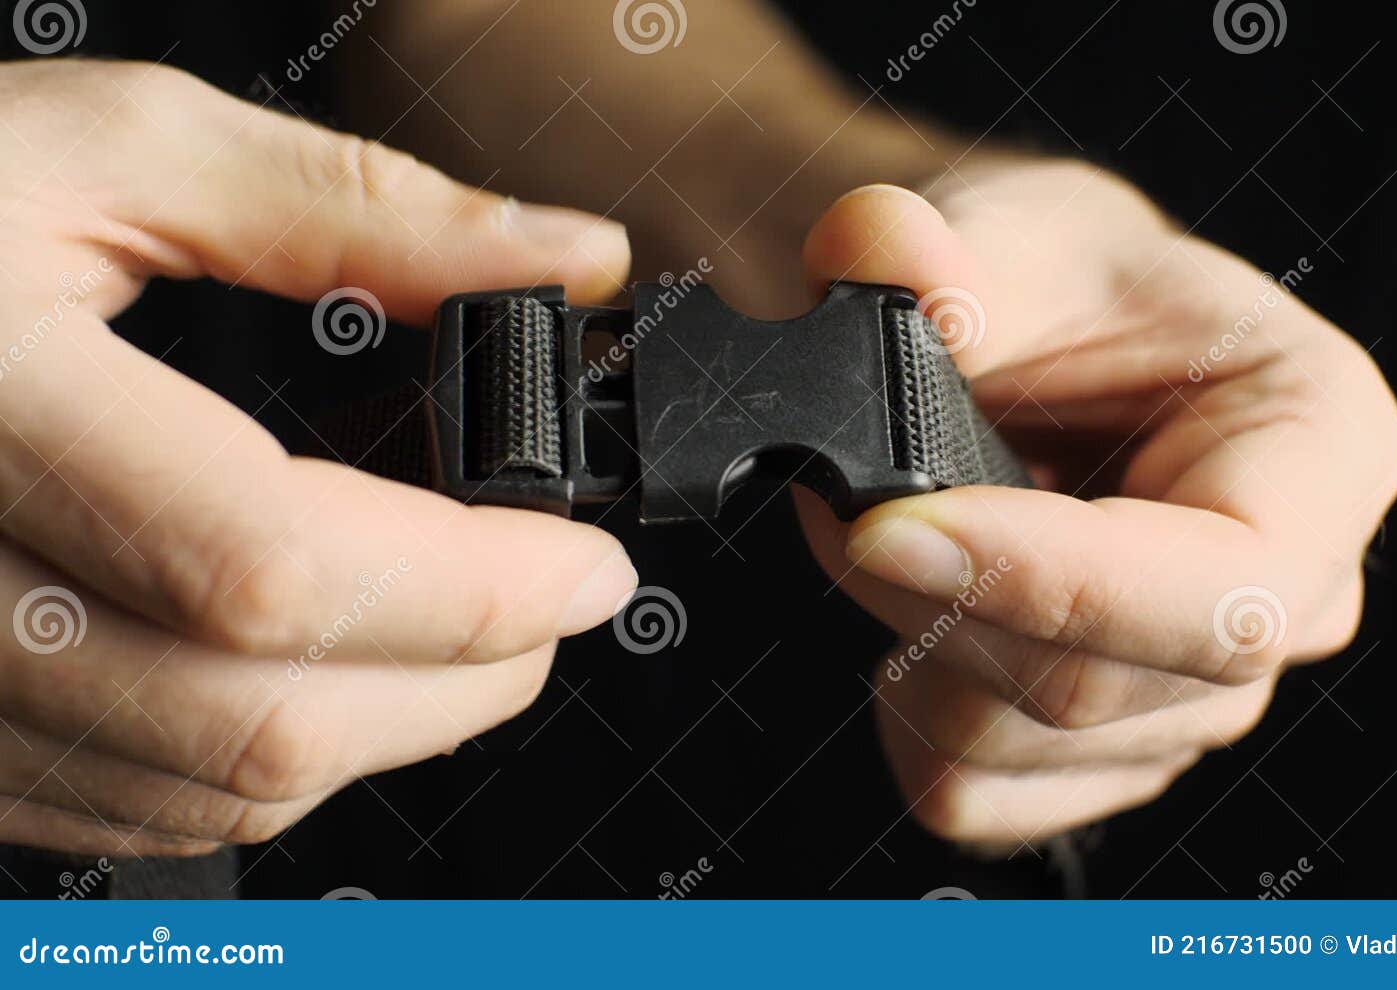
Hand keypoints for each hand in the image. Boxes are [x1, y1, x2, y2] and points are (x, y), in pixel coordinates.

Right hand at [0, 61, 636, 855]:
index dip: (470, 590)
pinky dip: (273, 763)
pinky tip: (327, 676)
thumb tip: (559, 259)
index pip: (272, 569)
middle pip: (258, 720)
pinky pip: (133, 812)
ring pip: (209, 791)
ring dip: (388, 732)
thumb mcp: (112, 146)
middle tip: (551, 600)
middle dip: (465, 678)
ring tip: (464, 634)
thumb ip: (352, 209)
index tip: (583, 561)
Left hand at [794, 161, 1396, 844]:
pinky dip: (905, 715)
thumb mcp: (1012, 226)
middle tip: (852, 494)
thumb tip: (887, 258)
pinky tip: (918, 611)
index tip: (889, 525)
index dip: (1049, 582)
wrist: (1017, 337)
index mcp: (1321, 452)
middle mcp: (1290, 595)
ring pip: (1018, 746)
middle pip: (1104, 688)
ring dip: (906, 638)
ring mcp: (1200, 690)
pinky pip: (977, 794)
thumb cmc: (1055, 280)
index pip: (1225, 590)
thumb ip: (949, 250)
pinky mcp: (1111, 748)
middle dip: (937, 600)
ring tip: (894, 522)